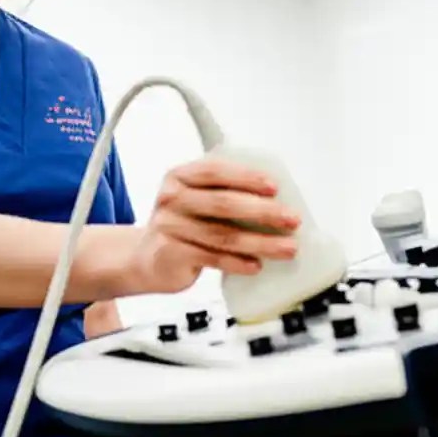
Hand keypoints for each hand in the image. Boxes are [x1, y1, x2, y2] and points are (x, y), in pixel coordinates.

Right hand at [124, 154, 301, 295]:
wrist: (145, 258)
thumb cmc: (181, 225)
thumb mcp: (194, 199)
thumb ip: (223, 193)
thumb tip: (277, 201)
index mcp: (180, 177)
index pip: (215, 171)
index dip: (247, 177)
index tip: (275, 187)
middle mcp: (172, 199)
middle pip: (224, 203)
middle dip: (263, 212)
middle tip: (291, 219)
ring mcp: (170, 227)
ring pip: (223, 235)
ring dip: (260, 242)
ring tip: (287, 247)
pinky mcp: (172, 254)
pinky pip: (213, 258)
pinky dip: (238, 262)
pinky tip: (257, 265)